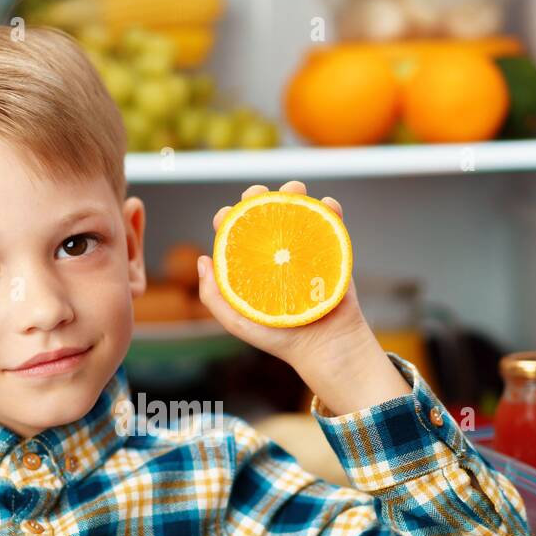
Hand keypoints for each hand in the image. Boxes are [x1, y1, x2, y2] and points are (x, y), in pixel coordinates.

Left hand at [196, 180, 375, 370]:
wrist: (325, 345)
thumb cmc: (279, 338)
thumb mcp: (237, 322)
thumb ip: (214, 297)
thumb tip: (204, 260)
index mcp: (252, 265)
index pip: (235, 233)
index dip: (227, 218)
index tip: (226, 215)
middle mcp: (275, 253)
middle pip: (263, 214)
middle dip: (257, 196)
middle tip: (258, 196)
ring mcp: (303, 249)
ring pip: (296, 211)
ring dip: (294, 193)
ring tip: (294, 191)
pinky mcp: (331, 250)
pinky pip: (330, 223)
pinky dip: (330, 208)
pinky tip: (327, 205)